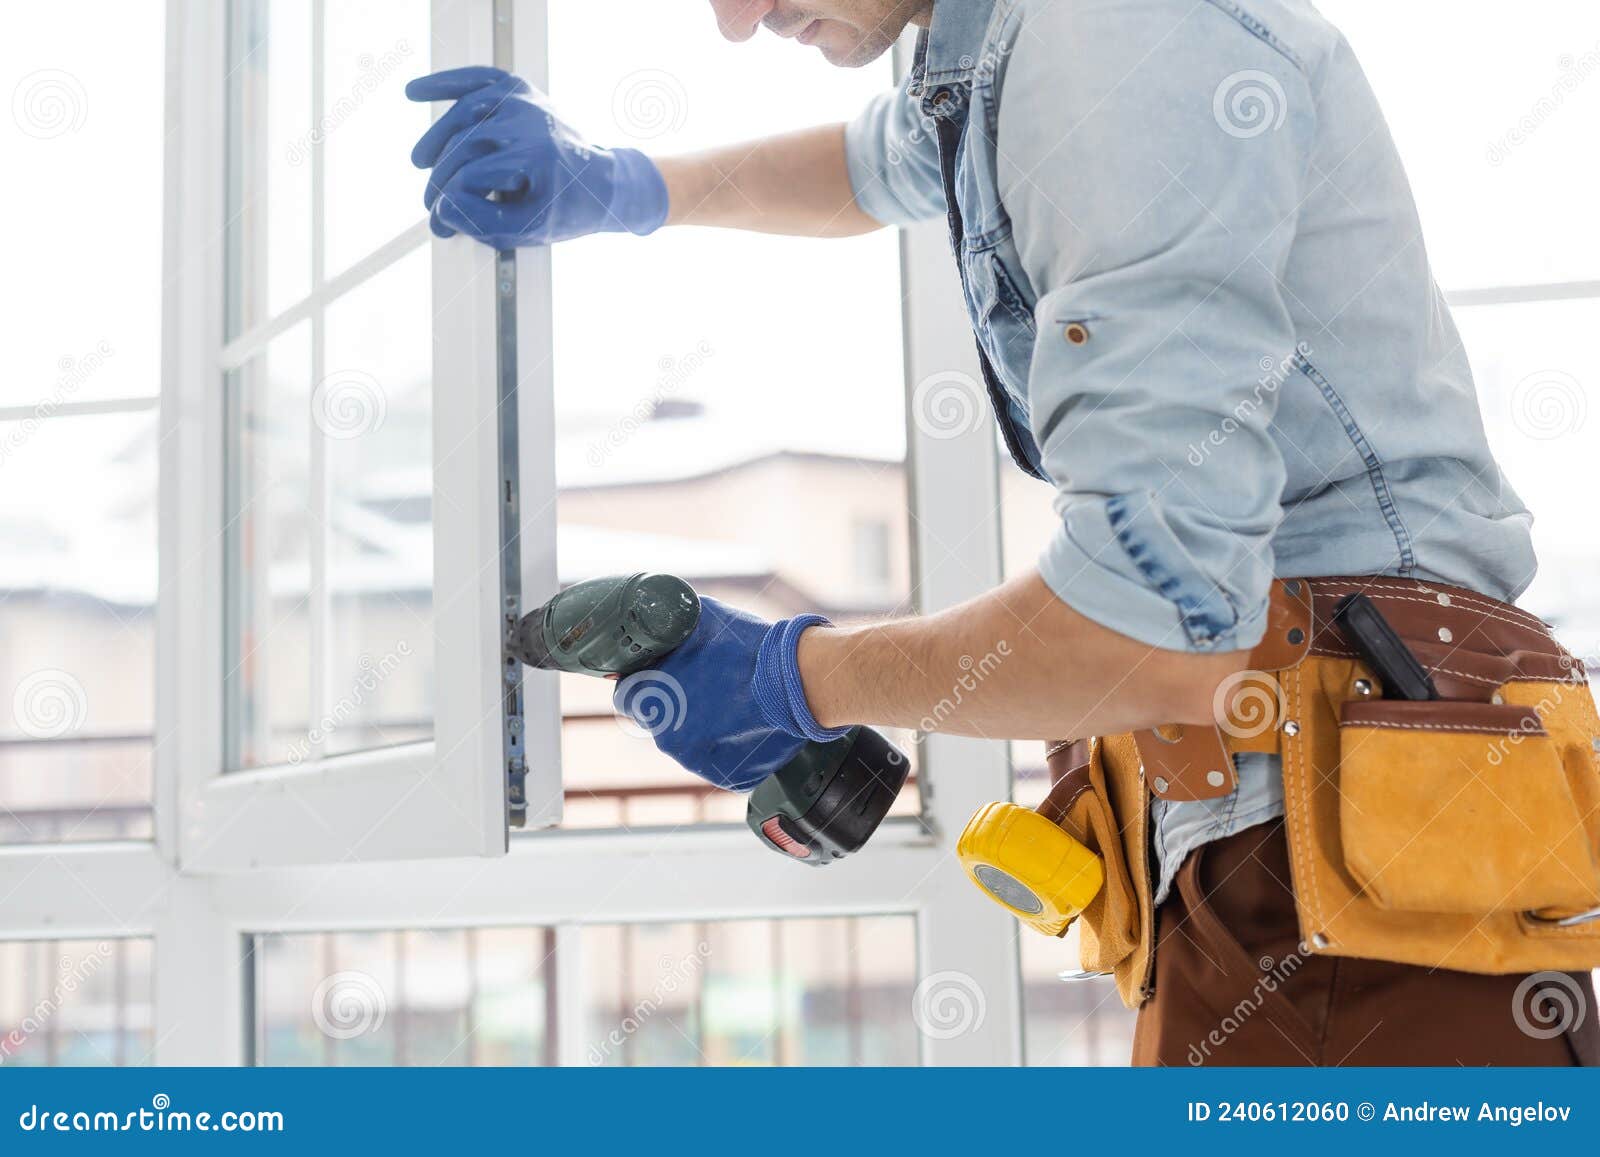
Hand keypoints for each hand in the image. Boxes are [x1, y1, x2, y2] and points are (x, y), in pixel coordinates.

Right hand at [405, 66, 668, 246]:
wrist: (603, 182)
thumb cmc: (567, 209)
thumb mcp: (530, 228)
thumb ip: (485, 223)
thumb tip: (442, 211)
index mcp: (534, 155)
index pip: (471, 176)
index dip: (448, 203)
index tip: (440, 225)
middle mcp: (528, 120)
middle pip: (463, 146)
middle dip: (441, 180)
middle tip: (430, 206)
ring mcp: (524, 100)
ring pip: (463, 115)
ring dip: (437, 139)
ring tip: (419, 163)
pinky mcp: (520, 90)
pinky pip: (476, 79)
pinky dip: (444, 83)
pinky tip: (413, 92)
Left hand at [612, 598, 848, 792]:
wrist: (798, 679)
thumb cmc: (747, 646)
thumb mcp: (699, 618)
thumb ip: (669, 628)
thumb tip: (655, 620)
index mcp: (652, 699)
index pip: (627, 696)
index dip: (642, 684)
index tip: (660, 676)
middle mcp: (667, 738)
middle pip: (659, 721)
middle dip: (676, 705)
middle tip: (705, 686)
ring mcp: (697, 762)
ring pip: (690, 743)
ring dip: (703, 727)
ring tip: (733, 703)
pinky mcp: (727, 777)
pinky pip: (719, 760)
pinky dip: (731, 745)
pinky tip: (748, 723)